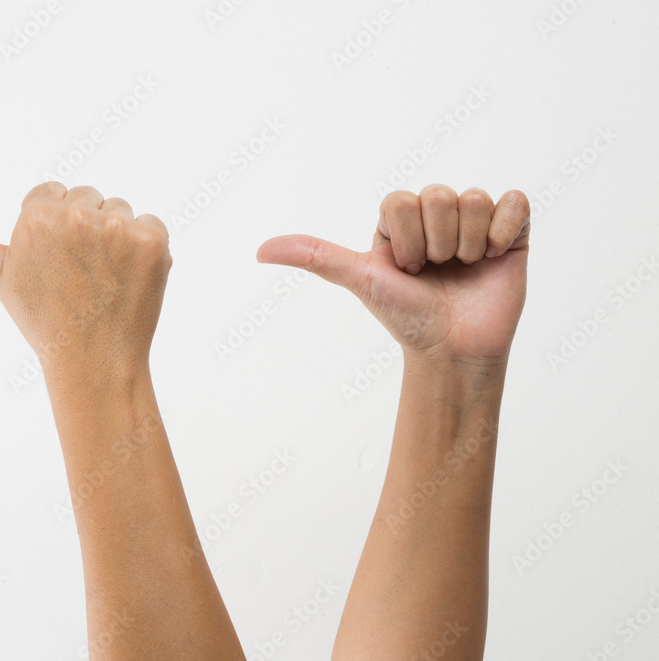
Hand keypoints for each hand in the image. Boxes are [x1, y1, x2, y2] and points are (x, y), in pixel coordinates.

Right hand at [0, 182, 171, 378]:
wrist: (94, 364)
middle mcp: (78, 214)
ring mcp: (119, 228)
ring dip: (117, 241)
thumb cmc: (44, 321)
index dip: (54, 231)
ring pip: (120, 211)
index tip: (55, 265)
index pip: (52, 194)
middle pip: (88, 199)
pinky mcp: (152, 241)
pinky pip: (151, 226)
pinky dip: (146, 252)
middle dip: (86, 231)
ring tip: (104, 281)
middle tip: (80, 277)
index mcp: (37, 215)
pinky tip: (130, 281)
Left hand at [256, 185, 530, 366]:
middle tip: (437, 272)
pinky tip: (493, 258)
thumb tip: (259, 251)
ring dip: (469, 245)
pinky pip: (514, 201)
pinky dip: (504, 231)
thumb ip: (314, 257)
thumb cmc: (406, 317)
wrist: (455, 351)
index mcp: (400, 219)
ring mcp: (474, 219)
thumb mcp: (358, 280)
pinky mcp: (511, 229)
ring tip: (464, 269)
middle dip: (437, 245)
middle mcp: (436, 214)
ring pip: (474, 199)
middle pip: (439, 197)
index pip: (402, 201)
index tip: (406, 269)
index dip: (406, 240)